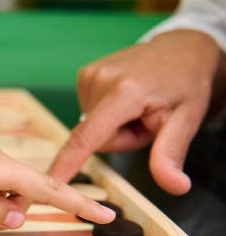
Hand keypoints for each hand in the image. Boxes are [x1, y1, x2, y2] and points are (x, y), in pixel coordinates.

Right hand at [49, 29, 223, 194]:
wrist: (182, 48)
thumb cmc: (186, 83)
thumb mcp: (187, 121)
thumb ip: (170, 155)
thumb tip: (177, 187)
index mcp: (125, 92)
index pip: (87, 137)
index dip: (66, 163)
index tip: (49, 184)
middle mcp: (100, 79)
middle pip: (95, 138)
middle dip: (120, 138)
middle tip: (146, 121)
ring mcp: (89, 74)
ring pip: (91, 127)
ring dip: (114, 126)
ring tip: (138, 107)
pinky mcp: (84, 74)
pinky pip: (89, 113)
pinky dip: (108, 114)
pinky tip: (126, 100)